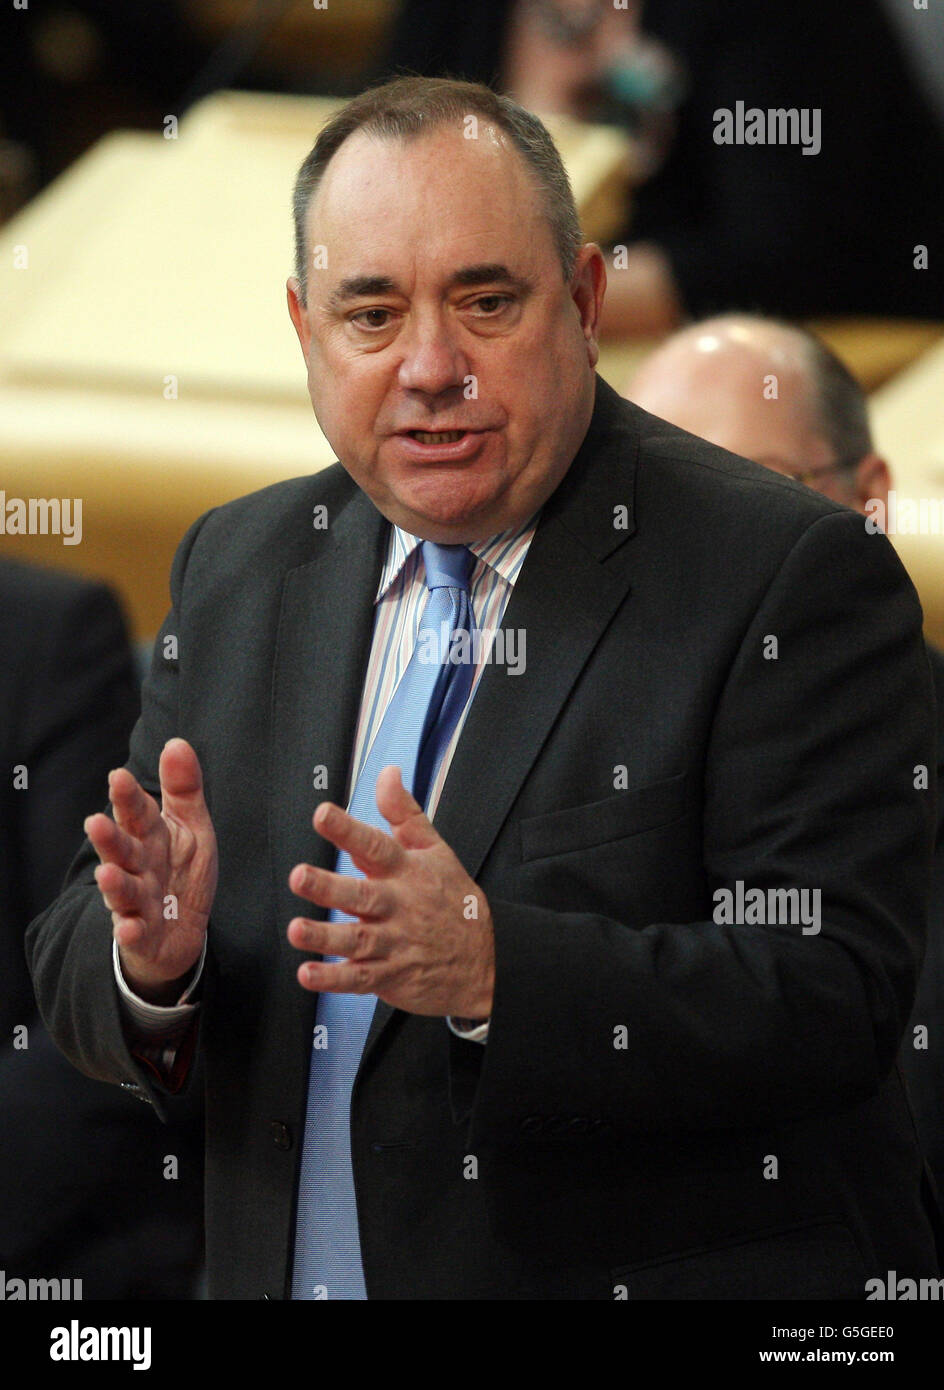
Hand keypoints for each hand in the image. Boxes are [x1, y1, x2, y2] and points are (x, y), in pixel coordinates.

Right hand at [85, 738, 217, 1004]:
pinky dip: (131, 931)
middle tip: (95, 822)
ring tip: (107, 874)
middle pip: (123, 850)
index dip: (128, 797)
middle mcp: (138, 867)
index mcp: (150, 837)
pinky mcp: (143, 935)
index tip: (119, 776)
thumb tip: (176, 742)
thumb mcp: (190, 826)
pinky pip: (136, 934)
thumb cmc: (180, 871)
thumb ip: (183, 788)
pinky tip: (128, 927)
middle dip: (110, 838)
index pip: (138, 813)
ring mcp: (138, 902)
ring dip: (114, 884)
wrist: (178, 931)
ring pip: (124, 891)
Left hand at [287, 765, 494, 1018]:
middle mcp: (397, 906)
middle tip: (299, 876)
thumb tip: (387, 775)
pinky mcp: (390, 975)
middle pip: (361, 895)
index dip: (348, 829)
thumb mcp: (436, 850)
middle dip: (328, 886)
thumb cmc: (455, 902)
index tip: (323, 814)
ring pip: (356, 939)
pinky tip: (309, 974)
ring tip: (297, 930)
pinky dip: (334, 979)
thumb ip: (404, 813)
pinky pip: (359, 979)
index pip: (376, 845)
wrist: (485, 961)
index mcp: (406, 872)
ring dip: (324, 936)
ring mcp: (394, 943)